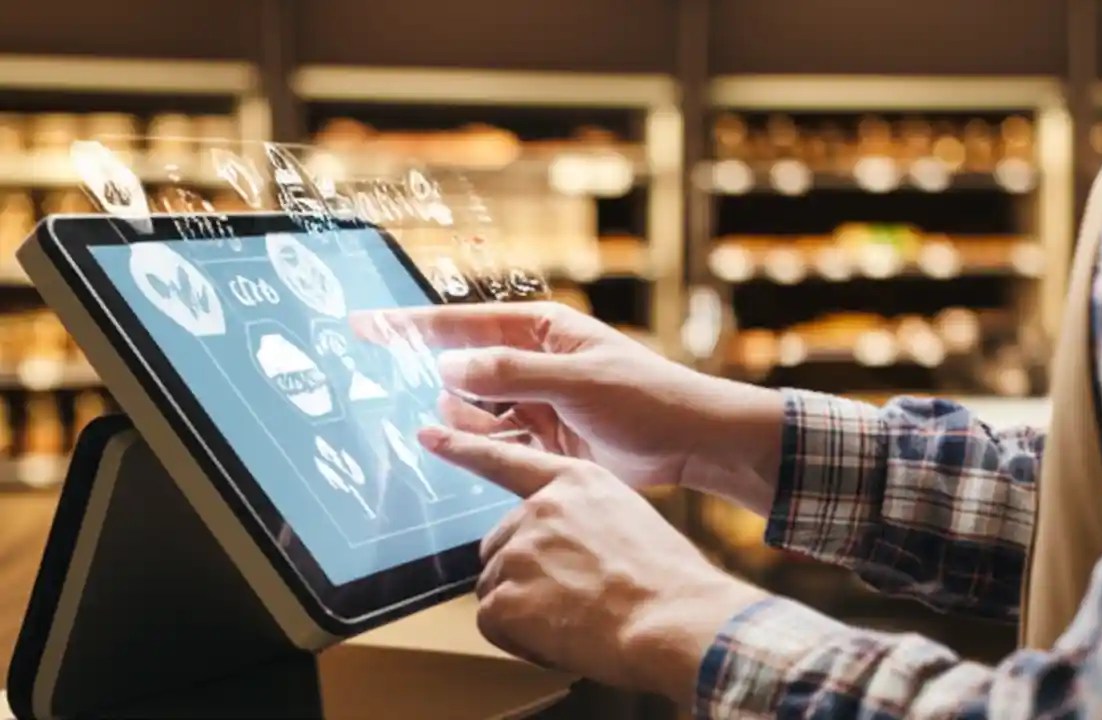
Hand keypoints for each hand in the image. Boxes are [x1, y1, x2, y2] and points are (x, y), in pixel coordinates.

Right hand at [355, 302, 784, 512]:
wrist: (689, 441)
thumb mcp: (575, 379)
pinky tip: (462, 448)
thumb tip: (447, 368)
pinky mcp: (540, 436)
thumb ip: (510, 374)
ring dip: (459, 420)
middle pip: (460, 367)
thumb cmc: (644, 396)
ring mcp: (533, 400)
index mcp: (540, 330)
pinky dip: (477, 444)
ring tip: (468, 424)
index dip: (409, 326)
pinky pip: (493, 438)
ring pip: (472, 409)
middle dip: (432, 379)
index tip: (362, 325)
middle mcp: (531, 361)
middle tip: (396, 389)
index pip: (461, 324)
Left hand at [418, 424, 769, 703]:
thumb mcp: (629, 518)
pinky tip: (560, 636)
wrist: (675, 619)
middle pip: (500, 543)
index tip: (429, 432)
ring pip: (497, 585)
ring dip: (524, 607)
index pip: (505, 460)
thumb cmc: (668, 578)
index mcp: (574, 482)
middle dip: (523, 573)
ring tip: (575, 617)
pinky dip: (519, 637)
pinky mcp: (506, 595)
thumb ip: (585, 517)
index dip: (462, 447)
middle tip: (571, 596)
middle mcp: (540, 508)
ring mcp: (519, 550)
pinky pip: (493, 621)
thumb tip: (568, 544)